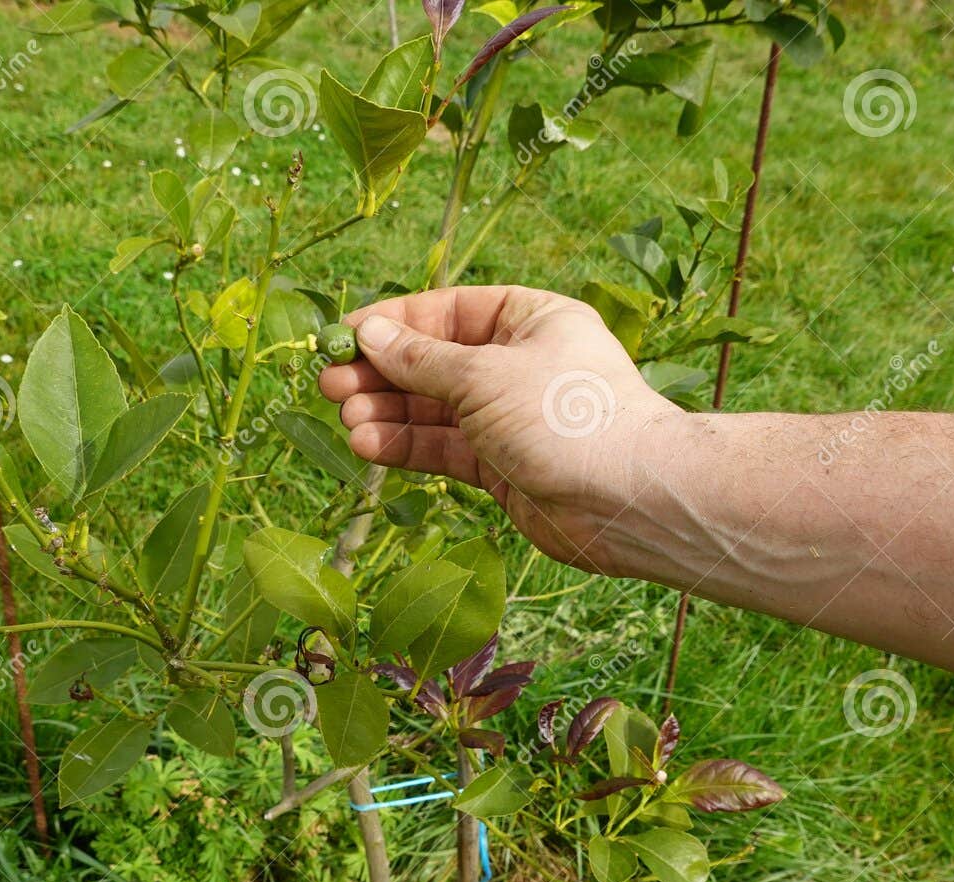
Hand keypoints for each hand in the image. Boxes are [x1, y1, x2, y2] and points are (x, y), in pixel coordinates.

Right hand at [319, 285, 687, 575]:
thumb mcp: (483, 374)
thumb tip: (370, 333)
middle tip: (329, 385)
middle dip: (381, 375)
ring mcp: (508, 418)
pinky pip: (444, 449)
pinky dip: (407, 447)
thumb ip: (421, 359)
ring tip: (346, 419)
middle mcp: (518, 365)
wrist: (624, 498)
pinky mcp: (501, 466)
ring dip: (388, 414)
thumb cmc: (564, 415)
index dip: (393, 324)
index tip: (343, 336)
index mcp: (528, 320)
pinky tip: (367, 446)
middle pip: (434, 363)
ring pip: (434, 410)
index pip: (447, 312)